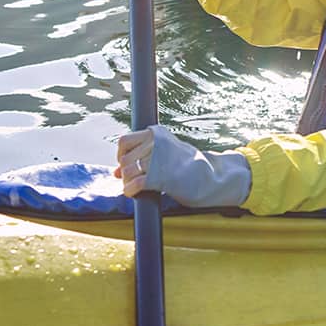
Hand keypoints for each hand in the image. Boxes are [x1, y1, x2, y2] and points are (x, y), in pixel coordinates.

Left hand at [114, 124, 251, 207]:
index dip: (121, 155)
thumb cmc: (188, 165)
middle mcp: (155, 143)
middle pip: (124, 159)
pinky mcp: (158, 177)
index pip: (124, 141)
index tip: (127, 163)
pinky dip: (130, 191)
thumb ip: (141, 157)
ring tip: (137, 186)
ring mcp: (156, 159)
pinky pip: (133, 184)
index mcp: (156, 133)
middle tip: (134, 178)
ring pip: (127, 172)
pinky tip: (135, 193)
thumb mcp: (166, 154)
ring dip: (128, 182)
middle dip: (125, 171)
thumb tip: (115, 172)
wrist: (210, 177)